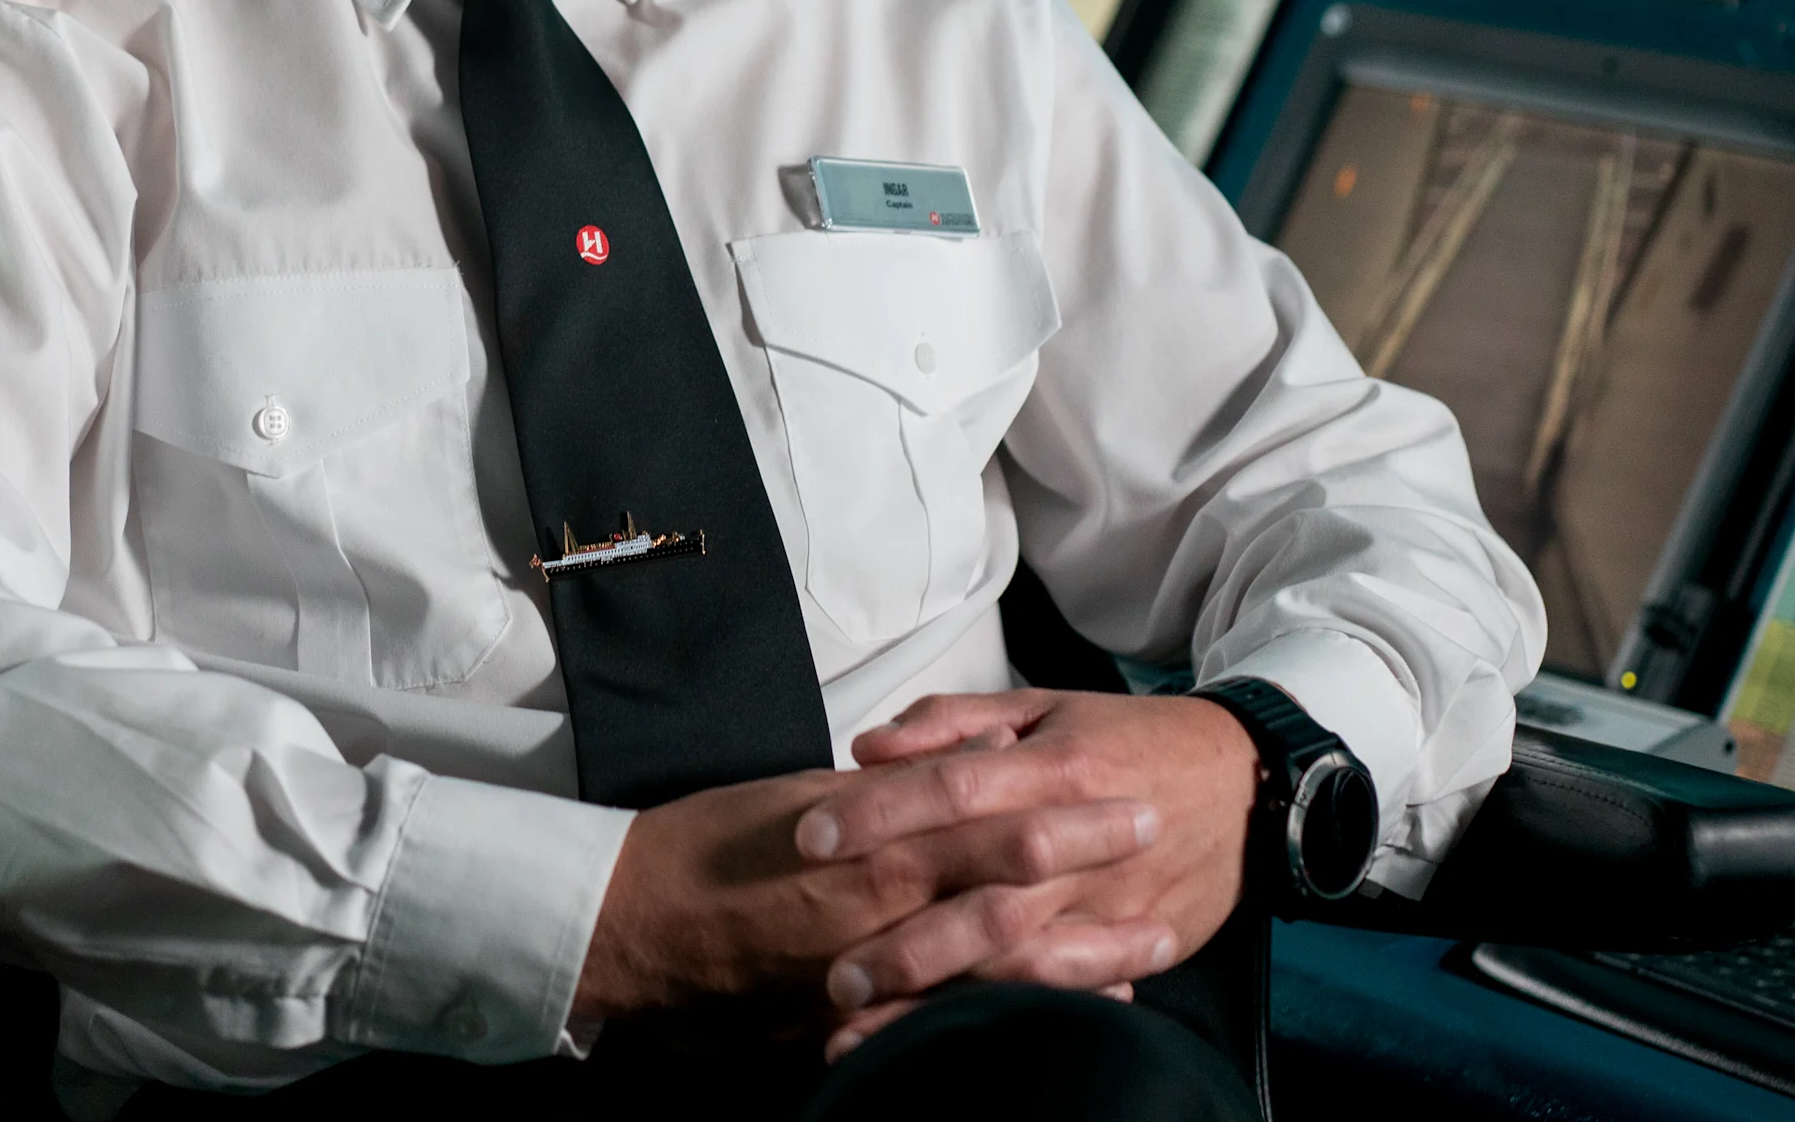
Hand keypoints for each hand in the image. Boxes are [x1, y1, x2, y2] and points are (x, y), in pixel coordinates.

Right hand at [569, 761, 1171, 1031]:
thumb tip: (937, 778)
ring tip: (1152, 941)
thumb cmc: (708, 845)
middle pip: (1015, 882)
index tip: (1129, 791)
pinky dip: (1021, 1010)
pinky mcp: (859, 1012)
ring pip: (1002, 959)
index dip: (1069, 805)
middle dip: (1095, 865)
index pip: (992, 810)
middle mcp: (885, 898)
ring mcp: (877, 963)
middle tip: (1162, 846)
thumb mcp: (798, 795)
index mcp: (874, 833)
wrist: (632, 917)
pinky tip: (1072, 1010)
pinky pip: (956, 1016)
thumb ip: (878, 797)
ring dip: (1084, 951)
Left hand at [797, 690, 1259, 1056]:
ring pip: (1020, 960)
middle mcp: (1083, 838)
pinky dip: (1011, 1017)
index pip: (954, 787)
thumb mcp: (1046, 705)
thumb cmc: (1131, 740)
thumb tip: (868, 747)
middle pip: (985, 892)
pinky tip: (957, 1041)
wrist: (1247, 781)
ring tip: (866, 1026)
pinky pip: (1066, 990)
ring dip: (943, 997)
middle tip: (832, 971)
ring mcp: (1112, 902)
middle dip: (905, 939)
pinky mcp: (1138, 943)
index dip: (880, 812)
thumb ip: (953, 721)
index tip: (812, 838)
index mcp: (1056, 766)